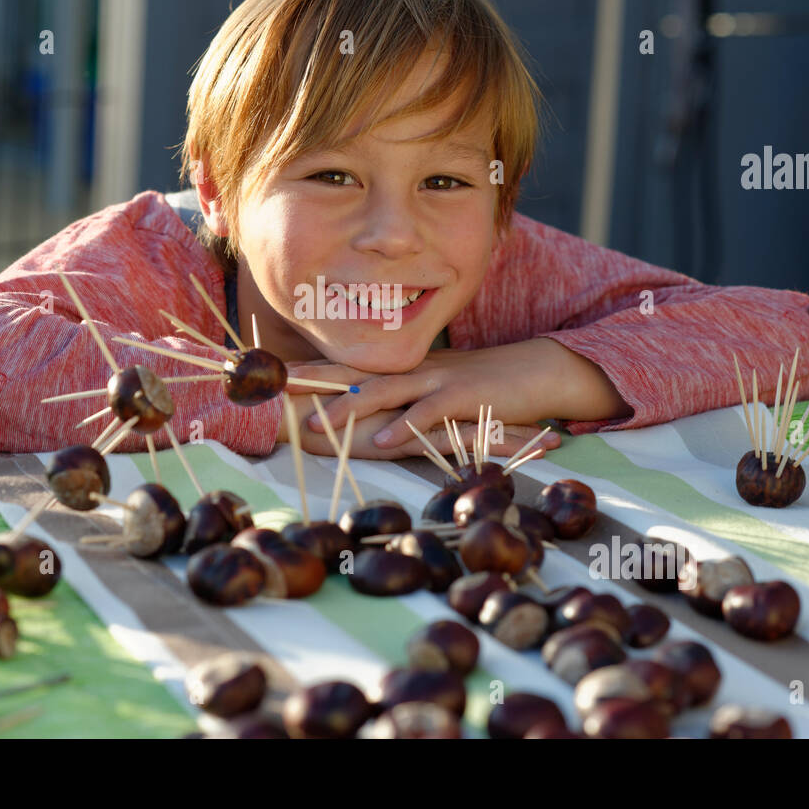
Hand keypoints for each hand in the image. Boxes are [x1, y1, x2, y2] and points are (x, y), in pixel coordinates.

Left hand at [287, 338, 625, 450]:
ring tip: (319, 426)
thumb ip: (405, 402)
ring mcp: (438, 380)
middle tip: (276, 397)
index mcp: (404, 370)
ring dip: (349, 408)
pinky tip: (385, 440)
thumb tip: (370, 420)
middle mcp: (414, 370)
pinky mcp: (465, 396)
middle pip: (355, 374)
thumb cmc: (485, 388)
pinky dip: (407, 426)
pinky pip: (431, 412)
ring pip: (385, 390)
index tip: (272, 378)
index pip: (349, 368)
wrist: (537, 371)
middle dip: (315, 385)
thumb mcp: (437, 391)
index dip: (311, 372)